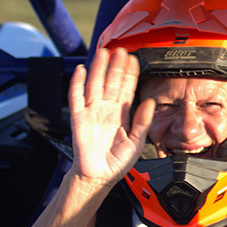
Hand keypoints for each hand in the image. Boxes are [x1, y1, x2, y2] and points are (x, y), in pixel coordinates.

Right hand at [68, 47, 154, 186]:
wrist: (99, 176)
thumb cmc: (116, 161)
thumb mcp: (137, 141)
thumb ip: (143, 121)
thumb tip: (150, 102)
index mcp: (121, 114)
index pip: (126, 88)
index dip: (129, 74)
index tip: (134, 59)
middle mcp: (106, 109)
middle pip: (111, 82)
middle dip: (115, 66)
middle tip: (120, 50)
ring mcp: (92, 112)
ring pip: (95, 84)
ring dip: (99, 68)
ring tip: (103, 53)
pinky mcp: (78, 118)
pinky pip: (77, 97)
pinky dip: (77, 83)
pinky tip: (82, 70)